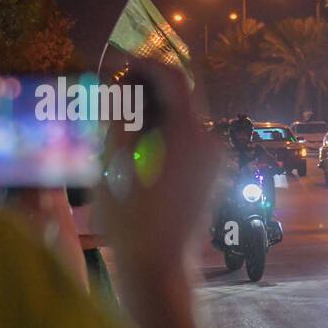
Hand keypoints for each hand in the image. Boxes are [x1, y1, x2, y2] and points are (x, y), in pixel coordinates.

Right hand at [96, 63, 223, 274]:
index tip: (117, 60)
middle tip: (113, 86)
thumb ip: (118, 115)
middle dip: (147, 86)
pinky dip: (162, 131)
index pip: (173, 78)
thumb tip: (116, 83)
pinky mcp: (208, 176)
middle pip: (181, 95)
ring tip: (118, 116)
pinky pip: (187, 140)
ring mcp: (213, 161)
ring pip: (183, 118)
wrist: (158, 266)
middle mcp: (210, 143)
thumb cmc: (131, 219)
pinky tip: (134, 143)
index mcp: (191, 134)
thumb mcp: (113, 161)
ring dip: (153, 109)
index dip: (143, 63)